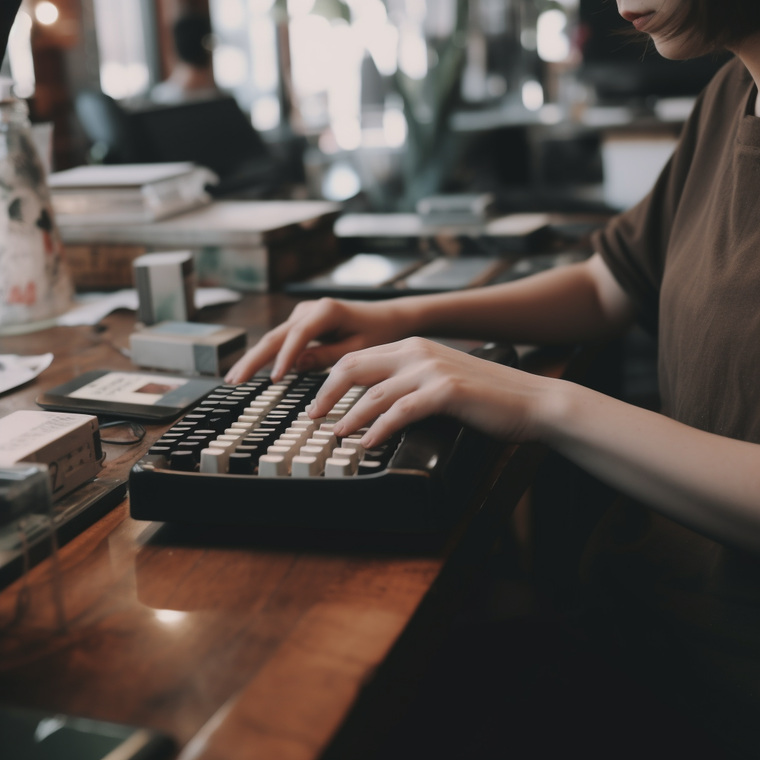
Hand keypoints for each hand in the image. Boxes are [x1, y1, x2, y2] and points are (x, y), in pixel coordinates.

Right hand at [225, 297, 408, 382]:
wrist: (387, 318)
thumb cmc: (377, 333)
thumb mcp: (358, 349)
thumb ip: (328, 357)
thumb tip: (295, 366)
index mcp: (326, 311)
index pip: (298, 335)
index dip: (284, 357)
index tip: (273, 378)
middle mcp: (309, 309)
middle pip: (276, 336)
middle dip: (253, 359)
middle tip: (235, 380)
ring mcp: (302, 314)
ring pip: (273, 338)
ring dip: (253, 358)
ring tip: (234, 378)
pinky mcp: (301, 322)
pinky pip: (281, 340)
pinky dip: (266, 355)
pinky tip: (251, 370)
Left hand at [309, 337, 556, 448]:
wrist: (533, 400)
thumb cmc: (489, 396)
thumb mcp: (443, 380)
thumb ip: (412, 384)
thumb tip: (378, 405)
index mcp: (414, 347)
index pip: (359, 358)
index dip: (332, 380)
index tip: (318, 402)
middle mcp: (418, 352)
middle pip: (354, 367)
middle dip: (327, 394)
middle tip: (313, 417)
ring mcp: (431, 370)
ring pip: (374, 393)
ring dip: (349, 417)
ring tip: (336, 435)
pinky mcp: (445, 391)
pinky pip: (400, 411)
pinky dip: (379, 429)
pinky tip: (368, 442)